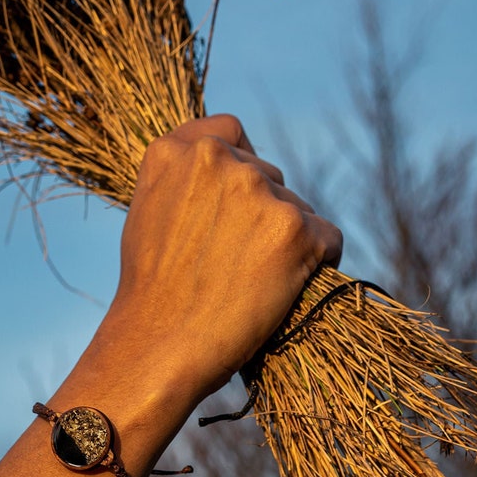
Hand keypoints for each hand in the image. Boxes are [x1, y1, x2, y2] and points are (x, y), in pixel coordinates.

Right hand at [100, 114, 341, 419]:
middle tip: (236, 260)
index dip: (239, 166)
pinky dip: (319, 262)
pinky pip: (328, 238)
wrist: (159, 345)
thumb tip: (228, 165)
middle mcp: (220, 160)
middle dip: (261, 212)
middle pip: (268, 176)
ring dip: (287, 239)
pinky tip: (288, 287)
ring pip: (297, 208)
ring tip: (252, 281)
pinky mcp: (296, 229)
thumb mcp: (148, 208)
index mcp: (179, 151)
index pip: (230, 131)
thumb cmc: (153, 289)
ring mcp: (260, 192)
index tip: (233, 201)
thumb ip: (184, 177)